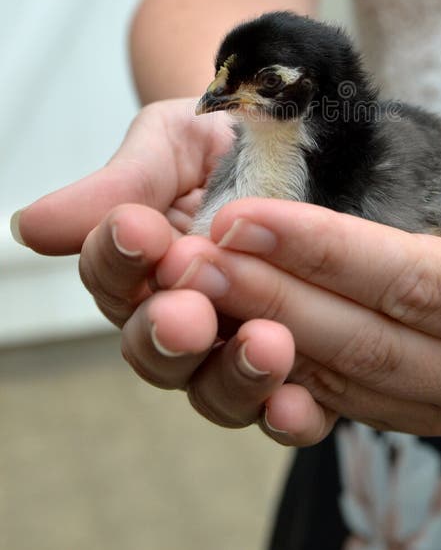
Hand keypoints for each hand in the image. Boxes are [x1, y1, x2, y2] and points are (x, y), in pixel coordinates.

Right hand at [15, 99, 298, 432]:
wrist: (300, 134)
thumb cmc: (223, 138)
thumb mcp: (172, 144)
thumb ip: (119, 185)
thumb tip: (29, 225)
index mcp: (141, 266)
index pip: (111, 277)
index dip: (118, 259)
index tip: (137, 231)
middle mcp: (182, 316)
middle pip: (154, 350)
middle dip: (167, 334)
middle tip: (187, 317)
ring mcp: (236, 345)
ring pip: (215, 389)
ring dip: (232, 375)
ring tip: (264, 346)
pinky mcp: (303, 367)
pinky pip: (289, 408)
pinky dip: (289, 415)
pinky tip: (297, 406)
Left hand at [152, 104, 440, 443]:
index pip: (412, 284)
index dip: (324, 251)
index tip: (244, 217)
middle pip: (369, 341)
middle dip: (275, 296)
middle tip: (198, 258)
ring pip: (341, 376)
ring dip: (259, 330)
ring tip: (194, 285)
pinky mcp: (407, 409)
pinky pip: (333, 396)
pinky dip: (275, 361)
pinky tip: (225, 327)